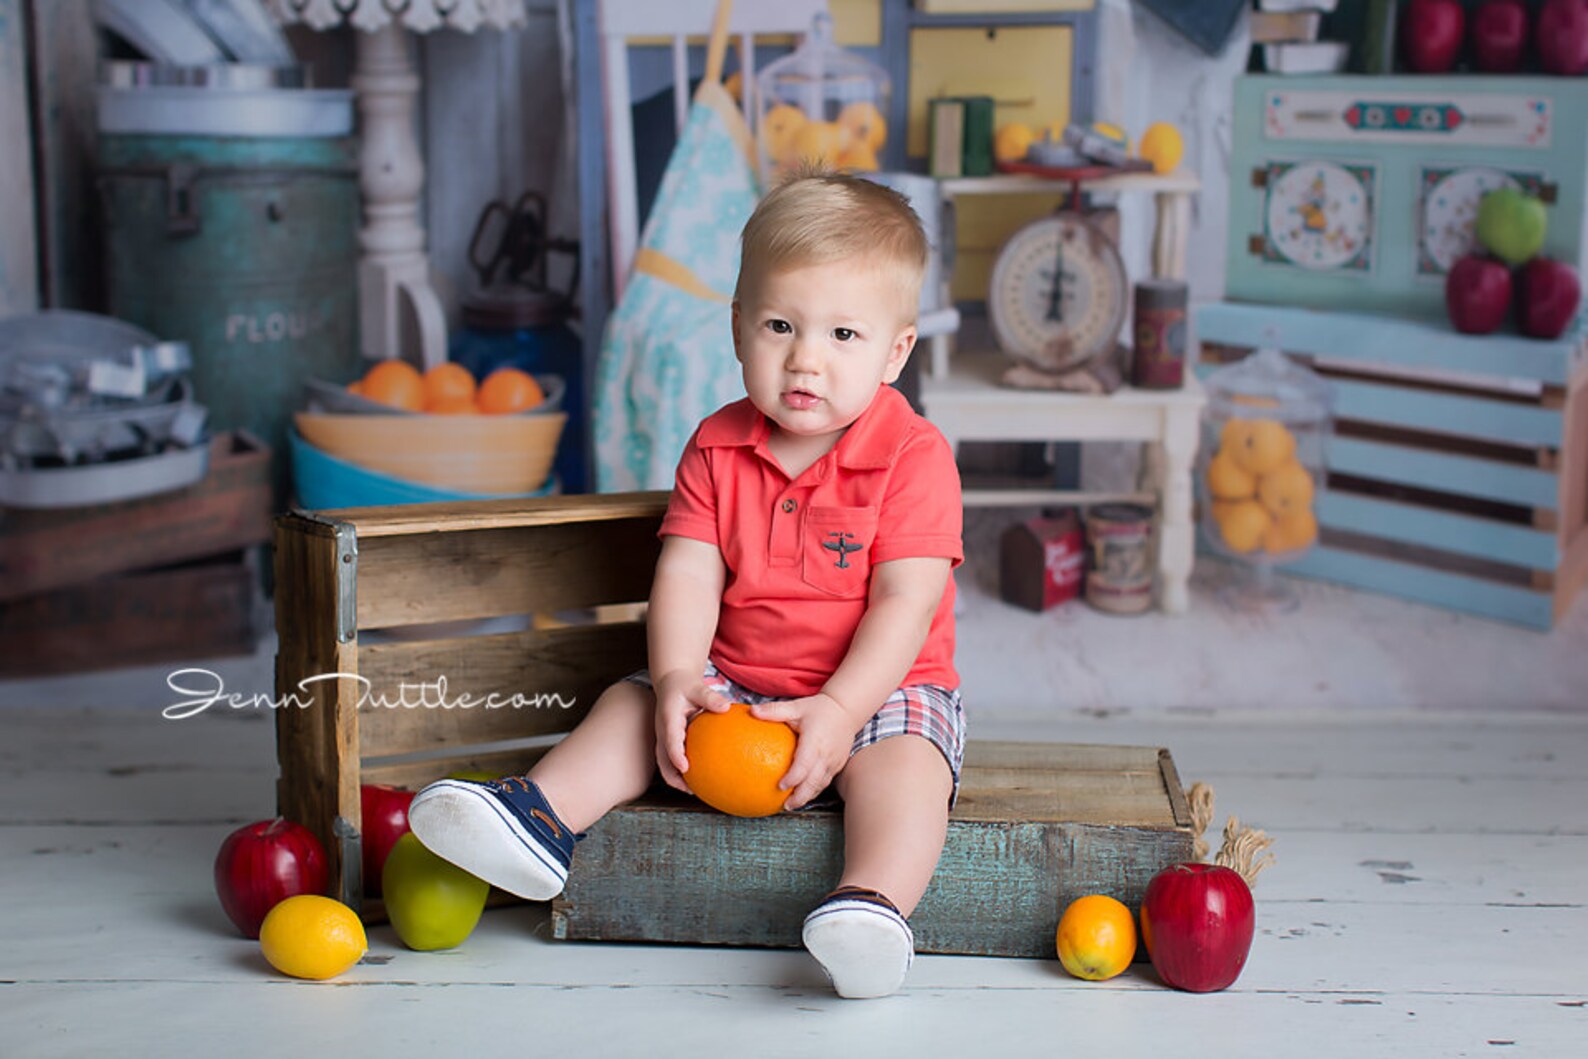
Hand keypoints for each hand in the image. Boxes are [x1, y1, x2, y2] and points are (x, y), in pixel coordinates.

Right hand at [653, 672, 729, 793]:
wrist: (670, 681)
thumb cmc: (684, 685)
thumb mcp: (697, 687)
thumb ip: (710, 697)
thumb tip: (726, 707)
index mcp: (668, 719)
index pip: (670, 741)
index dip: (676, 756)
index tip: (685, 768)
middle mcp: (662, 731)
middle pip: (662, 759)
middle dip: (673, 776)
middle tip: (689, 790)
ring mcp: (663, 737)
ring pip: (664, 762)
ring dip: (675, 777)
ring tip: (692, 790)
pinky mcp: (668, 740)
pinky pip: (672, 758)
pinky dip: (680, 769)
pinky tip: (698, 776)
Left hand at [748, 693, 861, 809]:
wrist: (846, 709)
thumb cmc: (818, 708)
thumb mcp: (796, 706)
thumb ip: (774, 710)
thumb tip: (752, 711)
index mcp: (815, 740)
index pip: (805, 764)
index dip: (793, 777)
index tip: (780, 786)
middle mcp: (827, 754)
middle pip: (814, 781)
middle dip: (800, 796)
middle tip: (785, 806)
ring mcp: (835, 761)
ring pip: (821, 784)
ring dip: (807, 796)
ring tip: (791, 805)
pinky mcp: (838, 764)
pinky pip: (826, 781)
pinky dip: (814, 790)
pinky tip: (803, 795)